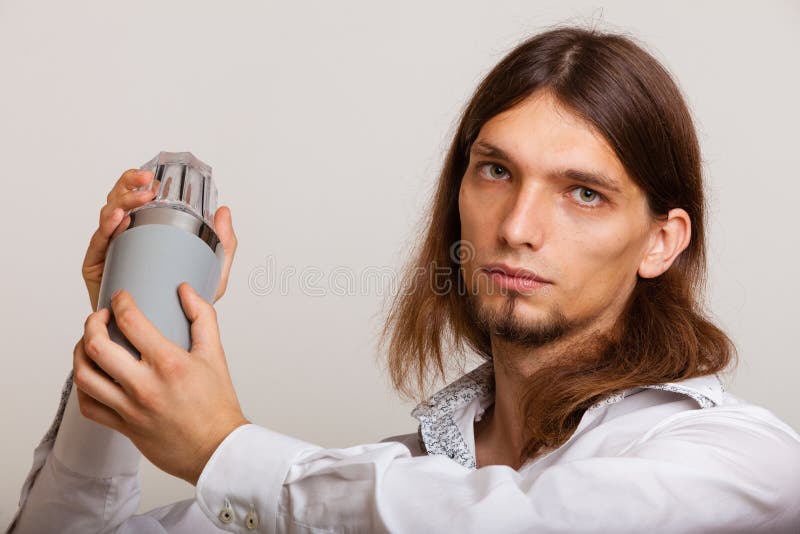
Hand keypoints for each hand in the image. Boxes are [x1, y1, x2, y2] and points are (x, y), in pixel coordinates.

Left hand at [72, 283, 249, 485]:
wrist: (216, 448)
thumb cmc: (217, 403)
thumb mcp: (215, 354)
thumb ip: (202, 317)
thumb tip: (186, 290)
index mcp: (169, 363)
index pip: (131, 321)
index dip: (121, 301)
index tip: (121, 296)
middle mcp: (145, 385)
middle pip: (96, 346)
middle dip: (92, 323)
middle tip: (101, 316)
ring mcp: (130, 408)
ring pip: (84, 376)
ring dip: (80, 352)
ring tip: (88, 342)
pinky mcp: (123, 426)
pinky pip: (88, 405)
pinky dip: (84, 386)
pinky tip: (92, 374)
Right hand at [82, 169, 237, 310]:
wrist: (160, 337)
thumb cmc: (180, 303)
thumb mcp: (212, 273)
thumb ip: (223, 244)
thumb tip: (224, 211)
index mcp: (145, 231)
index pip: (137, 198)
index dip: (138, 182)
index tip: (154, 178)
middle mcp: (124, 236)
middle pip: (119, 201)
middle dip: (128, 185)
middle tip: (146, 182)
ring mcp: (109, 250)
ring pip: (107, 217)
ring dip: (120, 203)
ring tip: (137, 201)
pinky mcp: (97, 268)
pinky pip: (98, 244)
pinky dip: (106, 228)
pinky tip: (118, 220)